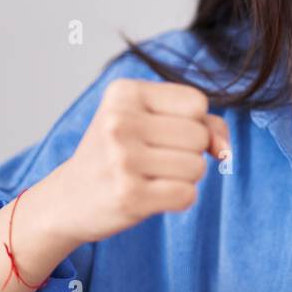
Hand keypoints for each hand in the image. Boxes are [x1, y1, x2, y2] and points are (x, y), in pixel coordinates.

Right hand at [49, 78, 229, 245]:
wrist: (67, 198)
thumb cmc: (117, 154)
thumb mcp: (150, 121)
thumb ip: (202, 123)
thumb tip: (224, 149)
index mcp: (124, 92)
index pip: (197, 103)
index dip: (193, 122)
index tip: (164, 132)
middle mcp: (119, 121)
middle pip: (199, 136)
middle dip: (189, 152)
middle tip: (154, 159)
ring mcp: (122, 159)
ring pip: (197, 167)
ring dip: (184, 177)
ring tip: (151, 177)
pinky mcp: (129, 196)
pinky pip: (187, 195)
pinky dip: (177, 199)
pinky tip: (150, 195)